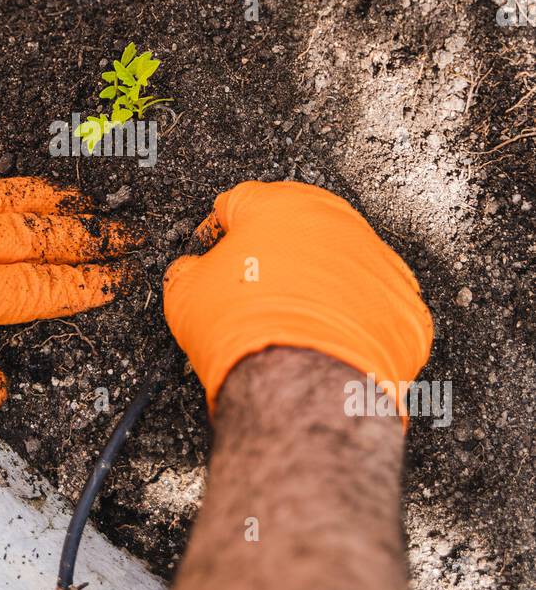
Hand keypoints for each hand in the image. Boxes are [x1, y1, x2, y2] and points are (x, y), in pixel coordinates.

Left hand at [0, 147, 132, 411]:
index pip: (35, 291)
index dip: (82, 288)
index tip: (117, 282)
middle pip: (38, 240)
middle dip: (89, 241)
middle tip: (128, 240)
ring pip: (14, 203)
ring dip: (60, 207)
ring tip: (95, 207)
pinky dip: (14, 185)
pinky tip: (27, 188)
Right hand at [163, 180, 432, 418]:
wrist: (301, 386)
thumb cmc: (242, 328)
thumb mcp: (184, 294)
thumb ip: (189, 268)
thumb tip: (194, 271)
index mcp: (278, 203)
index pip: (238, 204)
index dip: (218, 234)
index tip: (212, 258)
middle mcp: (336, 219)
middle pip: (297, 230)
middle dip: (274, 257)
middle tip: (253, 296)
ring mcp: (378, 260)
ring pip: (340, 265)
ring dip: (317, 286)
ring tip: (293, 325)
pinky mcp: (405, 303)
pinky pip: (374, 304)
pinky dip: (354, 321)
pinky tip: (328, 345)